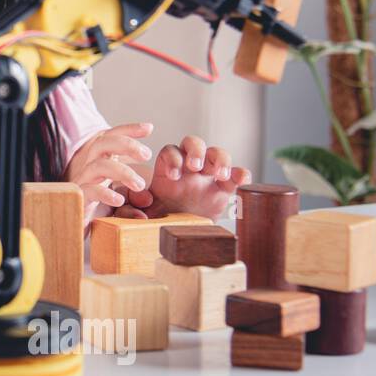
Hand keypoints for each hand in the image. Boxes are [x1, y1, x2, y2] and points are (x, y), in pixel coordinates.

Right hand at [63, 122, 154, 211]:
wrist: (73, 230)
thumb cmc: (98, 211)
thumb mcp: (119, 196)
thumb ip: (133, 193)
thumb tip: (148, 196)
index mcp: (100, 161)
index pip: (111, 137)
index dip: (128, 130)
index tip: (149, 127)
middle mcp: (89, 168)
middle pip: (101, 143)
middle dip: (126, 144)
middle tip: (147, 154)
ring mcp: (82, 182)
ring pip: (98, 166)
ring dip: (122, 171)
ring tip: (140, 184)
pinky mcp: (78, 199)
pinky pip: (90, 191)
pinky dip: (105, 193)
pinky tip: (120, 199)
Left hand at [113, 134, 250, 219]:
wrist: (181, 233)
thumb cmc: (160, 218)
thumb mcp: (144, 212)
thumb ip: (134, 207)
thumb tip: (138, 204)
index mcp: (167, 169)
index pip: (169, 151)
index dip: (172, 159)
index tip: (173, 176)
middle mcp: (188, 167)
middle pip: (193, 143)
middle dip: (195, 150)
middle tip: (196, 166)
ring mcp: (208, 175)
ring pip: (217, 153)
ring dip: (220, 159)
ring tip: (219, 174)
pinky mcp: (226, 188)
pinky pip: (237, 174)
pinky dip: (241, 173)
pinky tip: (241, 180)